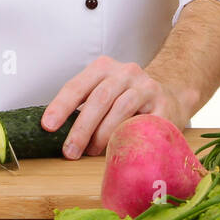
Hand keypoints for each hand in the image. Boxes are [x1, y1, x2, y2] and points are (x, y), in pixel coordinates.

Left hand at [41, 57, 186, 159]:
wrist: (171, 97)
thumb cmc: (127, 100)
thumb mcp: (104, 94)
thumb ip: (84, 107)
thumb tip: (54, 132)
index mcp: (103, 67)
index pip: (77, 85)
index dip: (61, 106)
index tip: (48, 126)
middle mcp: (125, 71)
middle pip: (98, 98)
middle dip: (81, 128)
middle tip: (70, 151)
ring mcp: (146, 85)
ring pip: (120, 108)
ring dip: (102, 134)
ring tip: (91, 152)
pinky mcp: (163, 102)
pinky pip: (143, 121)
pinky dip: (128, 135)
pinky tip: (119, 147)